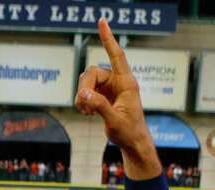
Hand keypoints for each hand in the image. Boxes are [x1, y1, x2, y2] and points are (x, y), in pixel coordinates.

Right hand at [75, 20, 156, 179]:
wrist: (132, 142)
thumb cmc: (128, 132)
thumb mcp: (113, 120)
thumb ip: (98, 105)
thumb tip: (82, 93)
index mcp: (126, 83)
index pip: (116, 55)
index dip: (108, 39)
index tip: (102, 21)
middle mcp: (118, 82)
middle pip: (92, 72)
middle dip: (84, 87)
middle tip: (84, 106)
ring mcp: (110, 88)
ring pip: (87, 81)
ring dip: (82, 96)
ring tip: (86, 112)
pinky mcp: (103, 95)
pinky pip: (86, 91)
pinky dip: (82, 100)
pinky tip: (87, 112)